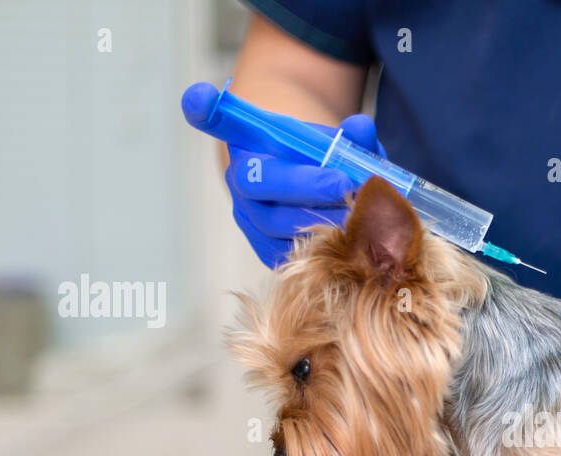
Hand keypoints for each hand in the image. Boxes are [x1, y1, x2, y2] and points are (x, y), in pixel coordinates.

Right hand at [180, 82, 384, 266]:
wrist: (319, 198)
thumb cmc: (324, 162)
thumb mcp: (340, 144)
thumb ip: (352, 135)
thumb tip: (361, 128)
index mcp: (252, 144)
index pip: (223, 123)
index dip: (207, 112)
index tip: (200, 97)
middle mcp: (242, 181)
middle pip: (259, 183)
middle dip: (304, 185)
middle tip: (343, 184)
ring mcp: (251, 219)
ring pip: (278, 226)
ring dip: (319, 219)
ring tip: (357, 214)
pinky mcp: (267, 251)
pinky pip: (290, 253)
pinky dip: (319, 247)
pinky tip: (348, 238)